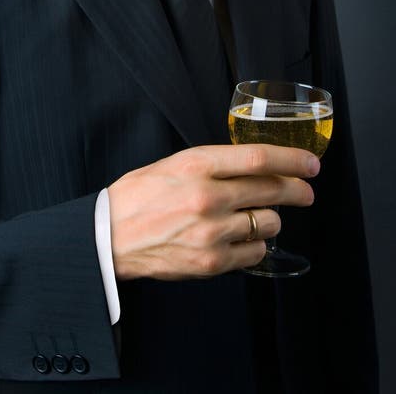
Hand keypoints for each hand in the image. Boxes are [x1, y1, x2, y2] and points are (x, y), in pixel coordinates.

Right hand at [107, 144, 319, 280]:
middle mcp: (208, 196)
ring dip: (270, 219)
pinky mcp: (211, 261)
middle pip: (271, 190)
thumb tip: (255, 166)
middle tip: (305, 191)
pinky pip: (255, 252)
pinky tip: (242, 237)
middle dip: (297, 189)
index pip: (258, 158)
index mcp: (197, 164)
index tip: (310, 163)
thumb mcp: (174, 164)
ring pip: (269, 223)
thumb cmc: (139, 196)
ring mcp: (211, 231)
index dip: (292, 160)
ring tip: (254, 216)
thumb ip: (213, 164)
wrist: (109, 236)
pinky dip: (256, 244)